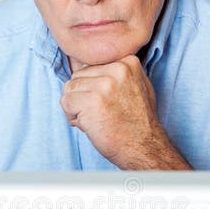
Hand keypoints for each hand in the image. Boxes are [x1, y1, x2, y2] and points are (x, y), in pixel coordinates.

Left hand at [60, 54, 190, 169]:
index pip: (91, 65)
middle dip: (82, 95)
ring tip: (94, 118)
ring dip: (75, 106)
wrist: (143, 147)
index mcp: (128, 61)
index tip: (105, 101)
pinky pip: (65, 102)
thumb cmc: (138, 122)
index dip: (92, 86)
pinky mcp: (91, 101)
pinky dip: (72, 116)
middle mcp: (117, 69)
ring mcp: (104, 85)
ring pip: (69, 88)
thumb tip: (86, 65)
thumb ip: (117, 73)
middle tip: (98, 112)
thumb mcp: (137, 86)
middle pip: (78, 75)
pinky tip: (88, 125)